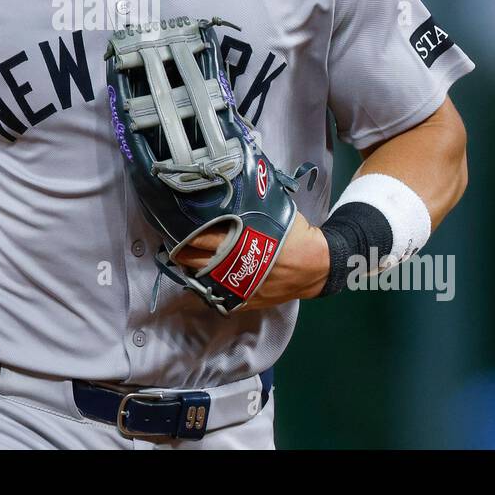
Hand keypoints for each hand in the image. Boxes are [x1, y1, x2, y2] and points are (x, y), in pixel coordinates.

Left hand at [173, 212, 329, 310]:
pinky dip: (209, 289)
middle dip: (185, 255)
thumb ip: (254, 210)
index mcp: (244, 244)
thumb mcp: (276, 216)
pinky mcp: (248, 301)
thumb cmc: (297, 237)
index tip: (178, 230)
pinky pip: (221, 298)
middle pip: (200, 263)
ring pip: (207, 283)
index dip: (189, 236)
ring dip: (194, 273)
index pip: (206, 240)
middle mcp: (240, 268)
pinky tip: (202, 281)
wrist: (318, 266)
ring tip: (184, 263)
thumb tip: (235, 193)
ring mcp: (243, 288)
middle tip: (176, 247)